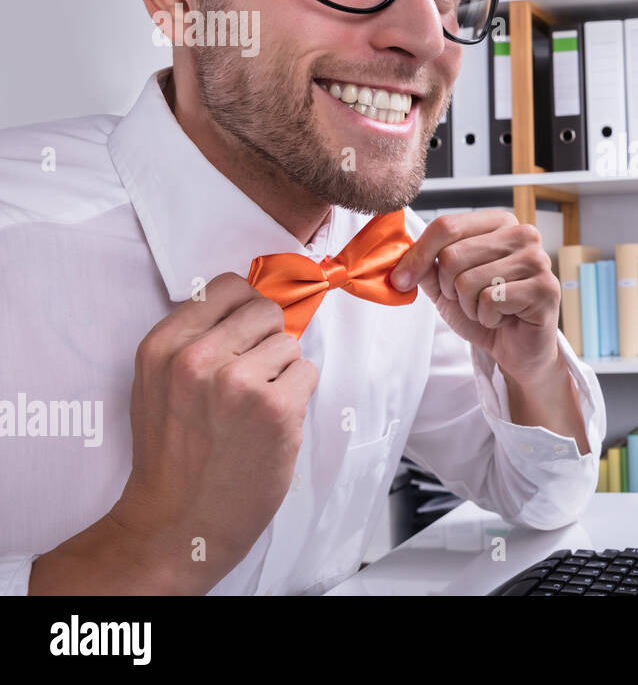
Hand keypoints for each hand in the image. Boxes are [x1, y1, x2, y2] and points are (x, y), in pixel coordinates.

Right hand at [111, 271, 317, 590]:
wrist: (179, 521)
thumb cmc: (174, 453)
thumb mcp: (160, 382)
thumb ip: (196, 337)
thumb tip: (252, 297)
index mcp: (163, 346)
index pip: (228, 286)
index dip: (245, 309)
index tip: (243, 335)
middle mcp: (196, 359)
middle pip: (265, 310)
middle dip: (266, 341)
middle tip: (248, 381)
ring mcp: (238, 383)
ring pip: (289, 343)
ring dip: (282, 373)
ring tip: (252, 410)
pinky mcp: (276, 408)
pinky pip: (307, 372)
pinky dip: (297, 396)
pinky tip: (269, 425)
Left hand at [390, 210, 561, 385]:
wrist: (516, 348)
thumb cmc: (487, 311)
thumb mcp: (445, 285)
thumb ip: (425, 265)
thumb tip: (397, 257)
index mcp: (499, 223)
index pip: (446, 226)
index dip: (417, 255)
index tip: (401, 280)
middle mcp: (523, 234)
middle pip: (453, 255)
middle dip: (449, 288)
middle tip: (470, 300)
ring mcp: (538, 259)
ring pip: (468, 280)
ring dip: (469, 306)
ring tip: (488, 309)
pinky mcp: (545, 288)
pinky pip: (490, 300)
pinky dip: (487, 317)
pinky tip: (504, 318)